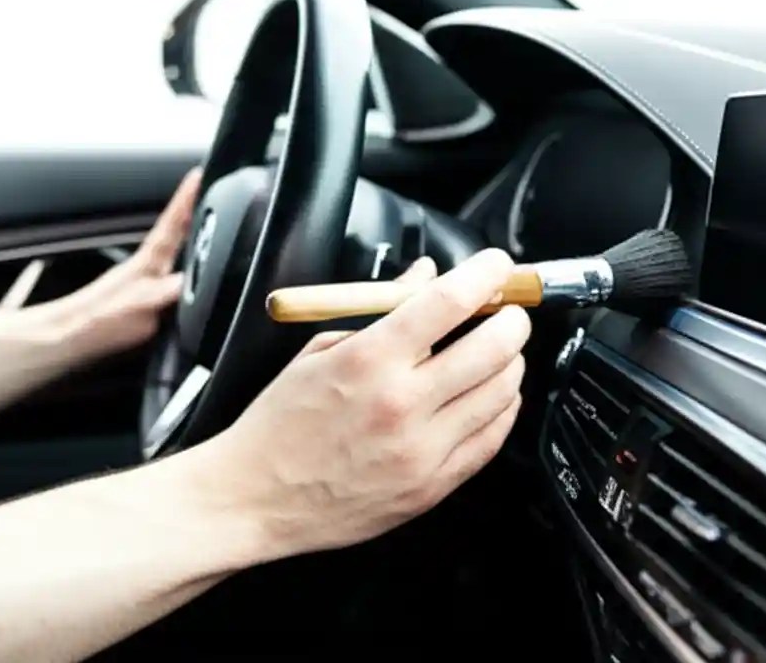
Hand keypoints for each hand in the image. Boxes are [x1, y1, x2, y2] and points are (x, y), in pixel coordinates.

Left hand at [52, 167, 200, 359]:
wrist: (69, 339)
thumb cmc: (101, 321)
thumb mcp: (144, 305)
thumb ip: (173, 290)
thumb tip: (200, 280)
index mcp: (148, 262)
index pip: (172, 223)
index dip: (187, 198)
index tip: (198, 174)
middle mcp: (147, 268)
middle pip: (176, 234)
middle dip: (194, 214)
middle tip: (212, 196)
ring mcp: (143, 284)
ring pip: (174, 255)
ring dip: (190, 241)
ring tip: (207, 229)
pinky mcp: (142, 303)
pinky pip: (173, 281)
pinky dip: (186, 273)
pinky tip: (192, 282)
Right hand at [190, 249, 528, 559]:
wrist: (253, 499)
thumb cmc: (281, 423)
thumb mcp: (319, 349)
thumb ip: (380, 311)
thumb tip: (424, 278)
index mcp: (369, 360)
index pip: (450, 302)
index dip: (486, 274)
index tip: (497, 265)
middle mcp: (401, 404)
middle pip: (493, 347)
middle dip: (513, 319)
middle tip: (509, 310)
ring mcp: (421, 450)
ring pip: (502, 393)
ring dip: (512, 362)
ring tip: (500, 352)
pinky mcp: (431, 486)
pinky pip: (491, 439)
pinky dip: (502, 409)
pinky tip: (493, 396)